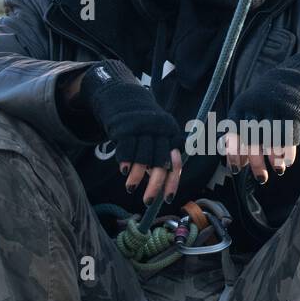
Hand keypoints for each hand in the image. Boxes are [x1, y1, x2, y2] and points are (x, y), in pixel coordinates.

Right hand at [74, 60, 183, 203]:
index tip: (168, 198)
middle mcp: (161, 131)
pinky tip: (124, 172)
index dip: (173, 181)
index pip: (175, 162)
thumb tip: (163, 186)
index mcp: (171, 135)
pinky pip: (127, 148)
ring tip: (131, 188)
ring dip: (136, 176)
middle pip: (160, 163)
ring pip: (143, 158)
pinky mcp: (127, 127)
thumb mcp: (157, 138)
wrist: (124, 99)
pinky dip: (126, 162)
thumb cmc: (142, 128)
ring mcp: (144, 128)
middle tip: (148, 201)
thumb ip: (160, 158)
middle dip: (155, 184)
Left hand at [224, 51, 299, 184]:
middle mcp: (255, 108)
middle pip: (252, 139)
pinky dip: (289, 150)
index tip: (236, 171)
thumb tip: (238, 164)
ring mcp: (273, 108)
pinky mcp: (291, 110)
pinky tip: (289, 161)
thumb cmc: (264, 105)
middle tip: (261, 179)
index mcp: (240, 108)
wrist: (290, 80)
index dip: (233, 153)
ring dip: (274, 158)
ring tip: (278, 171)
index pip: (232, 133)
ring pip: (271, 139)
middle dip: (256, 162)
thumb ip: (240, 137)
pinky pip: (288, 135)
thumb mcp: (247, 113)